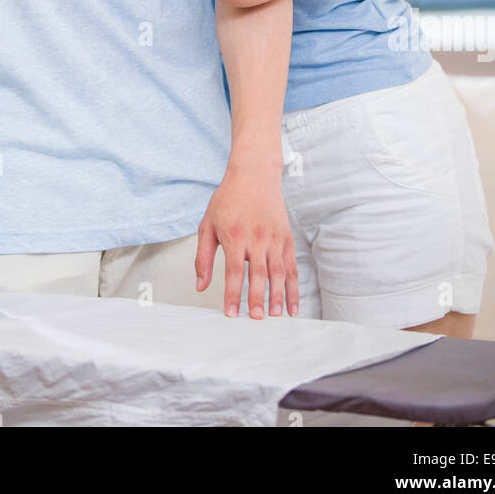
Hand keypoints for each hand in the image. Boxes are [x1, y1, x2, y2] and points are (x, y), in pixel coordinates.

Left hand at [195, 164, 298, 317]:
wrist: (254, 174)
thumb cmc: (228, 199)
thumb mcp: (208, 224)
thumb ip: (203, 257)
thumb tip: (200, 286)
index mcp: (235, 235)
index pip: (234, 271)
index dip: (233, 294)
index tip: (231, 314)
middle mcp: (257, 238)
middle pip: (258, 274)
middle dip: (257, 299)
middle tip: (255, 320)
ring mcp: (275, 239)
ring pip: (278, 273)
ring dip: (278, 297)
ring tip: (275, 317)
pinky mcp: (287, 239)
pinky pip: (291, 267)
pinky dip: (293, 288)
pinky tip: (293, 306)